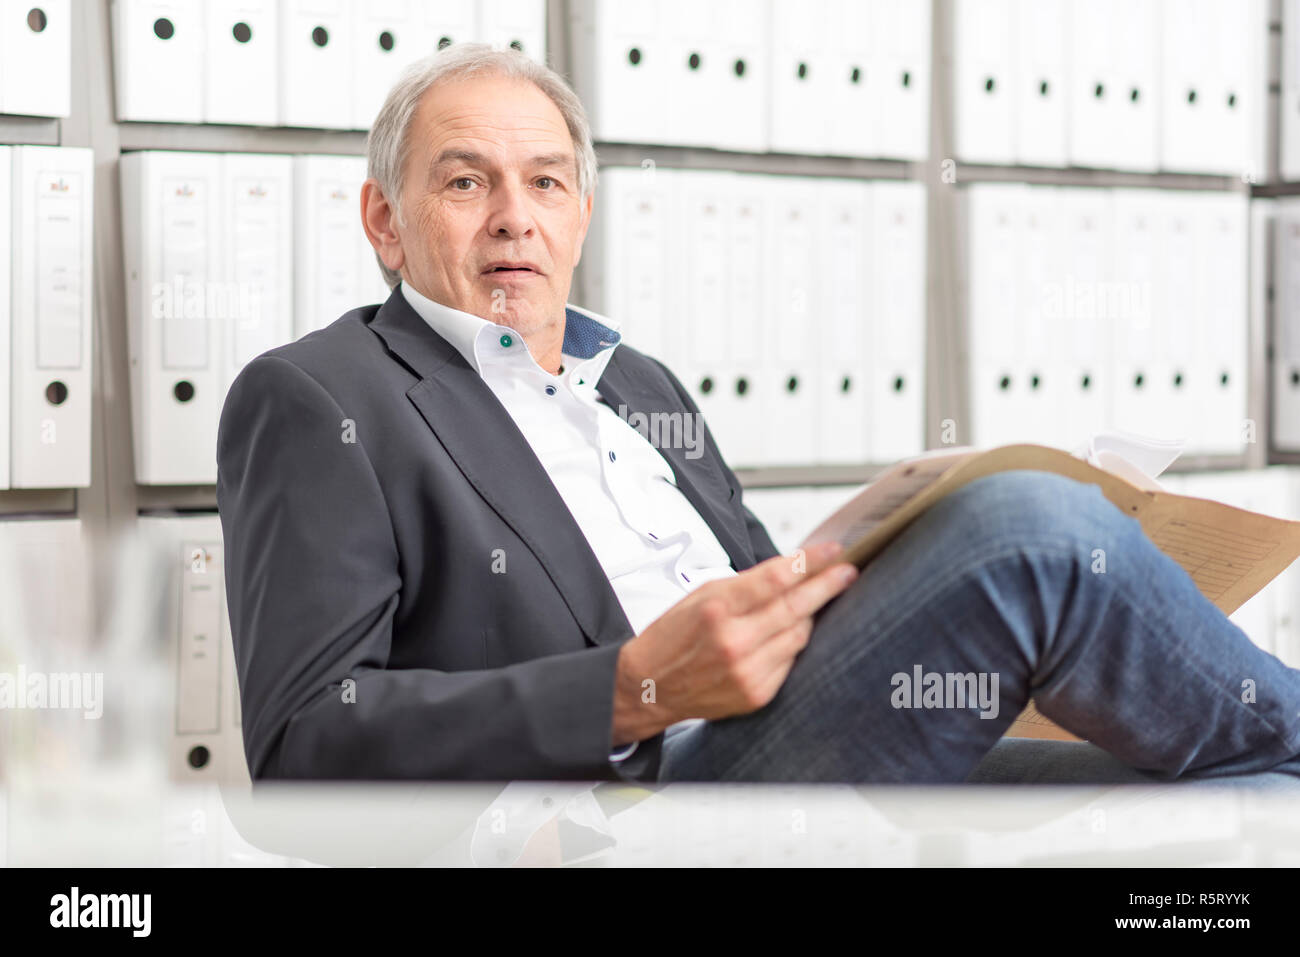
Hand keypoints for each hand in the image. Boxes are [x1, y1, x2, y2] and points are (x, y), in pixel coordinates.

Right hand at [611, 542, 858, 743]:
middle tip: (847, 571)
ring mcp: (748, 671)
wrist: (650, 686)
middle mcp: (734, 642)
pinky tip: (788, 632)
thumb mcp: (700, 595)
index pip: (776, 578)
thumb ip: (745, 585)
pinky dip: (792, 643)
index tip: (832, 551)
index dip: (811, 562)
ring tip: (815, 599)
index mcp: (717, 609)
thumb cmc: (672, 637)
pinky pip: (790, 660)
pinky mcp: (757, 694)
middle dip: (827, 585)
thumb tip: (790, 571)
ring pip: (799, 634)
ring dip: (809, 615)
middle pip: (796, 607)